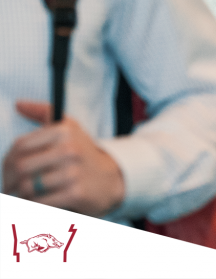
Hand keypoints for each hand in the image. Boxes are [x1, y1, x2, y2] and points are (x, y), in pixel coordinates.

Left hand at [2, 101, 124, 216]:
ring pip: (27, 187)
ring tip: (22, 195)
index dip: (7, 161)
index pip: (20, 146)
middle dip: (9, 180)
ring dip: (20, 195)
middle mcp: (70, 149)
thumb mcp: (69, 127)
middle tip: (9, 187)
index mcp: (64, 131)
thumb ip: (43, 113)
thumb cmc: (83, 153)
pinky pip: (39, 202)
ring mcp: (73, 172)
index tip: (8, 170)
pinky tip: (37, 202)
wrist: (112, 178)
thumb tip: (19, 104)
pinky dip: (33, 205)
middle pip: (20, 167)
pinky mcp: (76, 193)